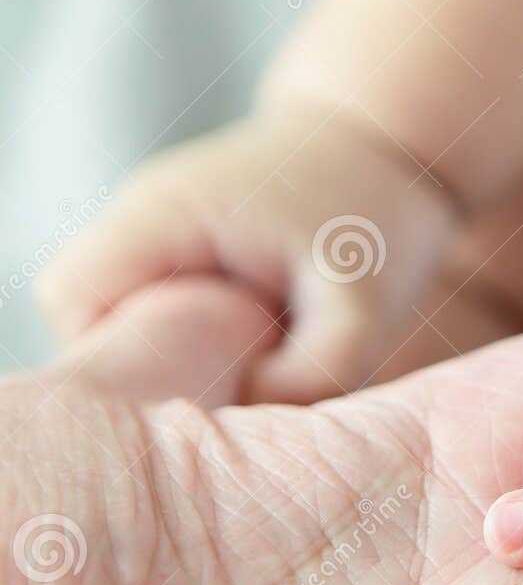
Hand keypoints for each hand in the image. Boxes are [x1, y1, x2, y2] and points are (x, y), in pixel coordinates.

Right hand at [34, 110, 453, 403]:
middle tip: (224, 394)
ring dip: (171, 364)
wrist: (387, 157)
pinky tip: (251, 353)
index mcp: (166, 212)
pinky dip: (193, 352)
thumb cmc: (377, 217)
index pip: (74, 297)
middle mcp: (142, 221)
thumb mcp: (365, 304)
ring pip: (117, 327)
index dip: (114, 360)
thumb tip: (245, 428)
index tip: (188, 395)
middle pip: (83, 319)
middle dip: (142, 371)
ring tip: (248, 366)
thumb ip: (311, 373)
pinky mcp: (179, 261)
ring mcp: (155, 240)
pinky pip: (156, 323)